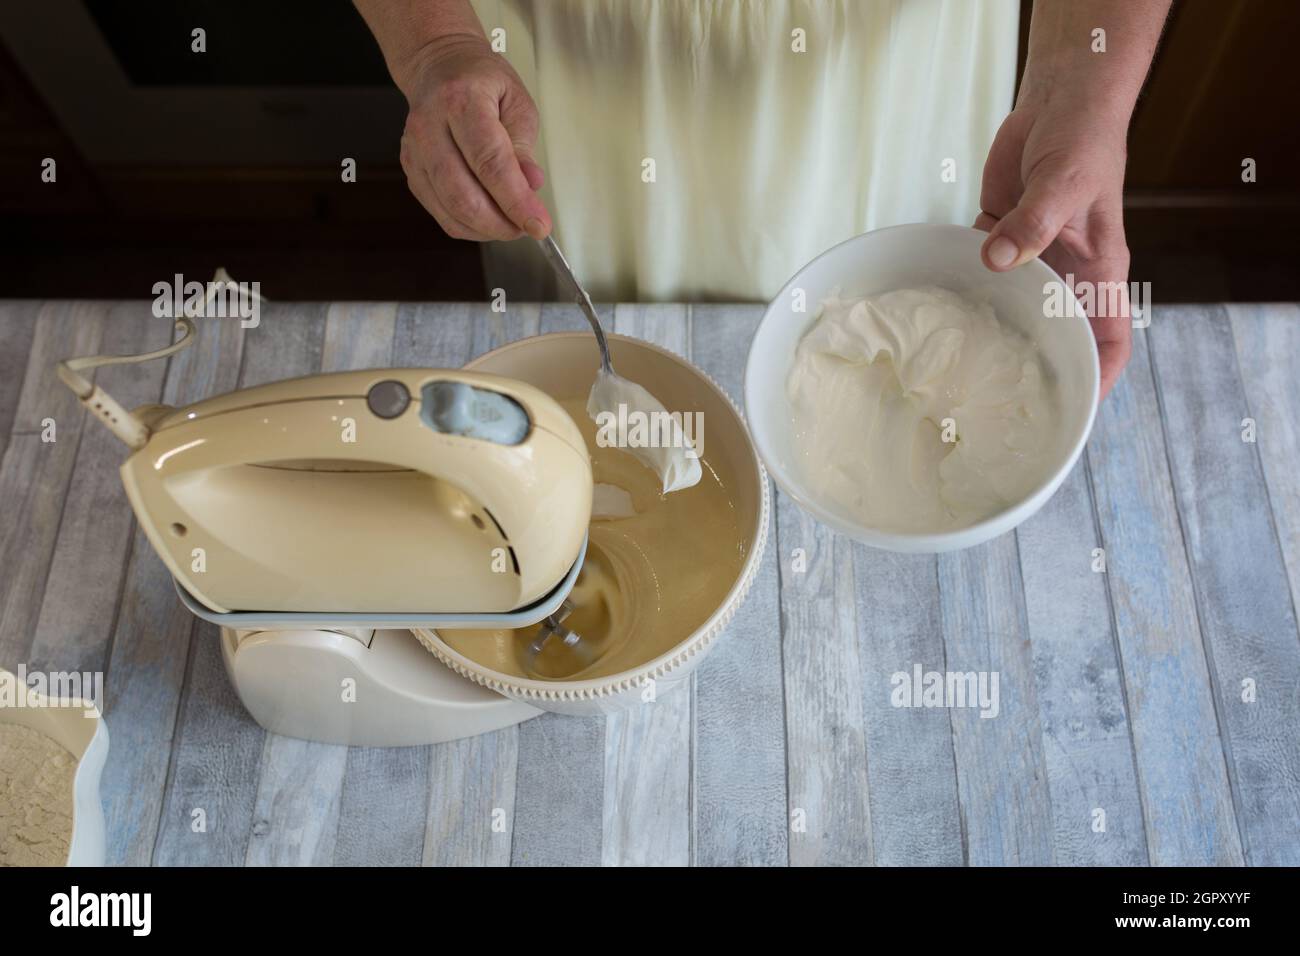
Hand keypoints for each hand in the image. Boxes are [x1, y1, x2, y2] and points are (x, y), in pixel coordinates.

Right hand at [396, 33, 550, 240]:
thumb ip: (524, 145)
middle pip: (464, 195)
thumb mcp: (517, 101)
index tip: (538, 223)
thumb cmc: (480, 81)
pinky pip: (440, 213)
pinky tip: (488, 219)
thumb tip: (531, 184)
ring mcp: (415, 151)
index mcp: (461, 100)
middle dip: (501, 223)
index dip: (516, 201)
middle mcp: (430, 126)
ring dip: (486, 229)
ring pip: (450, 210)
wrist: (439, 67)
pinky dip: (469, 226)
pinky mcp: (411, 170)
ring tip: (511, 223)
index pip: (490, 163)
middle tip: (526, 227)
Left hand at [975, 103, 1131, 397]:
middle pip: (1055, 333)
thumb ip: (1033, 223)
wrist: (1060, 100)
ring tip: (957, 370)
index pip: (1108, 337)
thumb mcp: (1066, 182)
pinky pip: (981, 271)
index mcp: (1098, 270)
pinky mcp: (1001, 236)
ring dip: (991, 331)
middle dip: (1035, 368)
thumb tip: (997, 260)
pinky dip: (964, 288)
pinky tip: (936, 311)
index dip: (1098, 376)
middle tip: (998, 406)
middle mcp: (1065, 272)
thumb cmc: (1085, 140)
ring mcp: (1032, 256)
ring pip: (1013, 306)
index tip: (1078, 409)